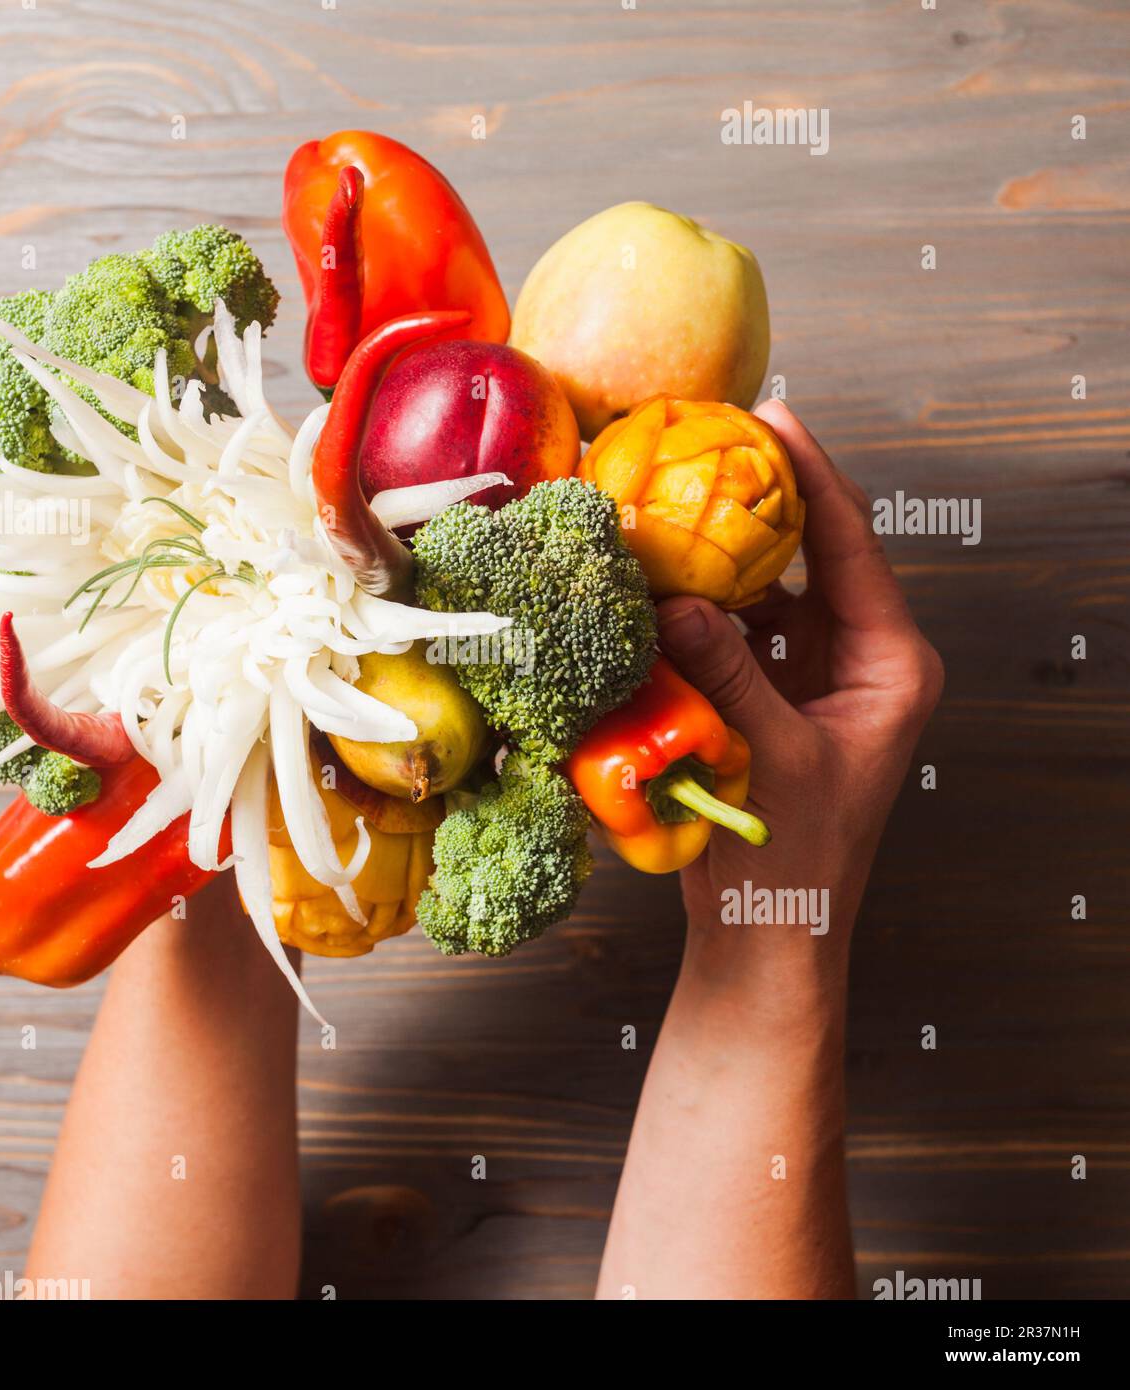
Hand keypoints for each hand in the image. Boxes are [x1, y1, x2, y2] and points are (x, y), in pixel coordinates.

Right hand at [657, 400, 942, 1027]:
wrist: (768, 935)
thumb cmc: (794, 863)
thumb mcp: (773, 757)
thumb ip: (728, 673)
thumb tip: (677, 600)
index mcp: (891, 664)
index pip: (852, 546)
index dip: (814, 475)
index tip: (772, 415)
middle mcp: (858, 661)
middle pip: (814, 556)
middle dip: (764, 502)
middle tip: (710, 444)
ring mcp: (813, 679)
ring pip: (772, 592)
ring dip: (725, 556)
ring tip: (675, 503)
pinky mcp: (770, 699)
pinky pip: (738, 633)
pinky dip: (703, 608)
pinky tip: (661, 582)